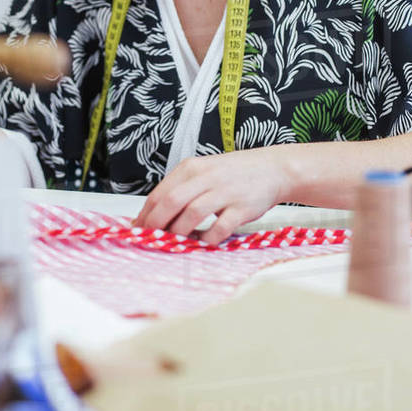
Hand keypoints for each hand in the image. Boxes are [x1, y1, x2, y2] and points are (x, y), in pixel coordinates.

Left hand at [133, 148, 290, 245]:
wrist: (272, 169)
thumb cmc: (233, 174)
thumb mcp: (203, 172)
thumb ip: (181, 189)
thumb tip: (153, 214)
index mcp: (191, 168)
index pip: (160, 193)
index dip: (146, 214)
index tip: (139, 229)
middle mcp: (206, 177)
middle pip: (171, 202)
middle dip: (156, 224)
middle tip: (152, 239)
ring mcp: (225, 192)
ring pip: (192, 214)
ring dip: (180, 232)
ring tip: (176, 242)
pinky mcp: (242, 207)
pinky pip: (220, 228)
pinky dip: (208, 239)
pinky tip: (204, 242)